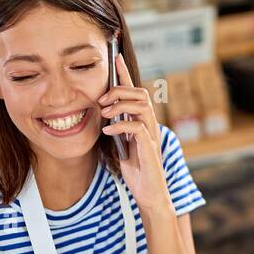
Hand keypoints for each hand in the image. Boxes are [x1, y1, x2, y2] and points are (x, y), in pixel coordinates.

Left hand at [99, 53, 172, 216]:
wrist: (150, 195)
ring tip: (105, 113)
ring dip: (120, 105)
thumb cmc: (138, 172)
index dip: (126, 75)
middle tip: (102, 99)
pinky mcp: (150, 147)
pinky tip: (109, 131)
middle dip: (119, 90)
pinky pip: (137, 127)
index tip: (116, 58)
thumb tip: (104, 115)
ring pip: (141, 106)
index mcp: (143, 122)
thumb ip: (118, 129)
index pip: (135, 92)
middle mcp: (150, 125)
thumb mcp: (122, 146)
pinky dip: (121, 125)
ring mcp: (152, 135)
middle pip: (140, 94)